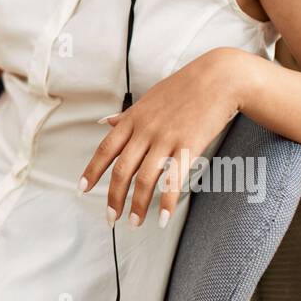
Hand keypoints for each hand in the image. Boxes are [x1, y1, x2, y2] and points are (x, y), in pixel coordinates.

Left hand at [79, 47, 255, 228]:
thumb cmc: (184, 87)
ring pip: (144, 179)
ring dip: (138, 205)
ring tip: (134, 223)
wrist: (218, 77)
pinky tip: (164, 218)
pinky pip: (173, 180)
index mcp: (133, 119)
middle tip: (110, 217)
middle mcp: (145, 130)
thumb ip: (127, 115)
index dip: (92, 171)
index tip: (82, 190)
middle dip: (113, 198)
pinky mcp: (188, 146)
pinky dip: (167, 202)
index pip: (105, 150)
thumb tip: (105, 122)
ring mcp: (166, 139)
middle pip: (121, 170)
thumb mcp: (149, 98)